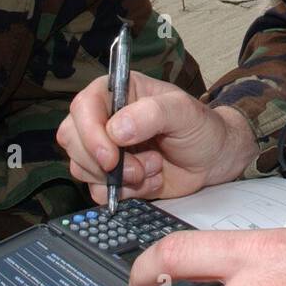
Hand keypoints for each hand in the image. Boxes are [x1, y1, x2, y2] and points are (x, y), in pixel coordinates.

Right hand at [56, 73, 258, 203]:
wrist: (213, 160)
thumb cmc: (200, 127)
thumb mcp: (184, 111)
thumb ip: (152, 113)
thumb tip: (116, 130)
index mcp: (119, 92)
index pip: (83, 106)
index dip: (90, 132)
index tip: (110, 155)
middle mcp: (105, 119)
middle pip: (72, 139)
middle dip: (104, 161)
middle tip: (139, 168)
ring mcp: (106, 149)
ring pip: (81, 168)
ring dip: (120, 178)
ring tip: (153, 168)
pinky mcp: (112, 177)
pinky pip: (98, 191)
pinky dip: (126, 193)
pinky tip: (151, 180)